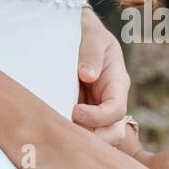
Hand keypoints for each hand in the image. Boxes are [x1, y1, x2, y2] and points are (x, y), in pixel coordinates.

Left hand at [72, 6, 130, 144]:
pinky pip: (77, 129)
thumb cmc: (86, 30)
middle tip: (67, 132)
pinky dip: (68, 133)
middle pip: (112, 132)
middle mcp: (108, 99)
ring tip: (59, 133)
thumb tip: (88, 75)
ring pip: (96, 136)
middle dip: (93, 138)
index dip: (98, 117)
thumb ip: (91, 51)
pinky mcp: (78, 110)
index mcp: (116, 82)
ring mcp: (94, 107)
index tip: (76, 111)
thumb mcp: (92, 33)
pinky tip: (51, 130)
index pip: (116, 109)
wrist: (74, 31)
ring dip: (80, 139)